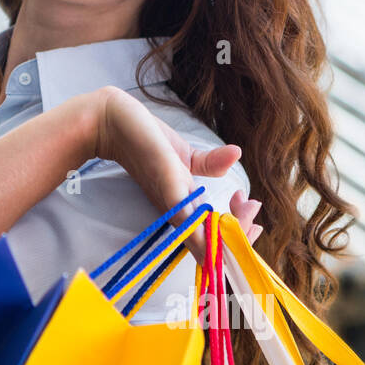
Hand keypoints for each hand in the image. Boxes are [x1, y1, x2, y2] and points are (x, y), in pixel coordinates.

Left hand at [92, 86, 261, 265]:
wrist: (112, 120)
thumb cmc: (147, 142)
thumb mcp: (184, 155)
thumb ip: (210, 163)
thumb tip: (237, 155)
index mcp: (185, 208)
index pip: (215, 237)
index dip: (239, 234)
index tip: (252, 210)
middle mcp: (177, 212)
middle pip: (213, 245)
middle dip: (242, 236)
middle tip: (251, 208)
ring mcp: (170, 201)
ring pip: (202, 236)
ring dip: (231, 230)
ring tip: (246, 205)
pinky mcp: (164, 184)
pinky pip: (183, 213)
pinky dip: (200, 226)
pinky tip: (218, 220)